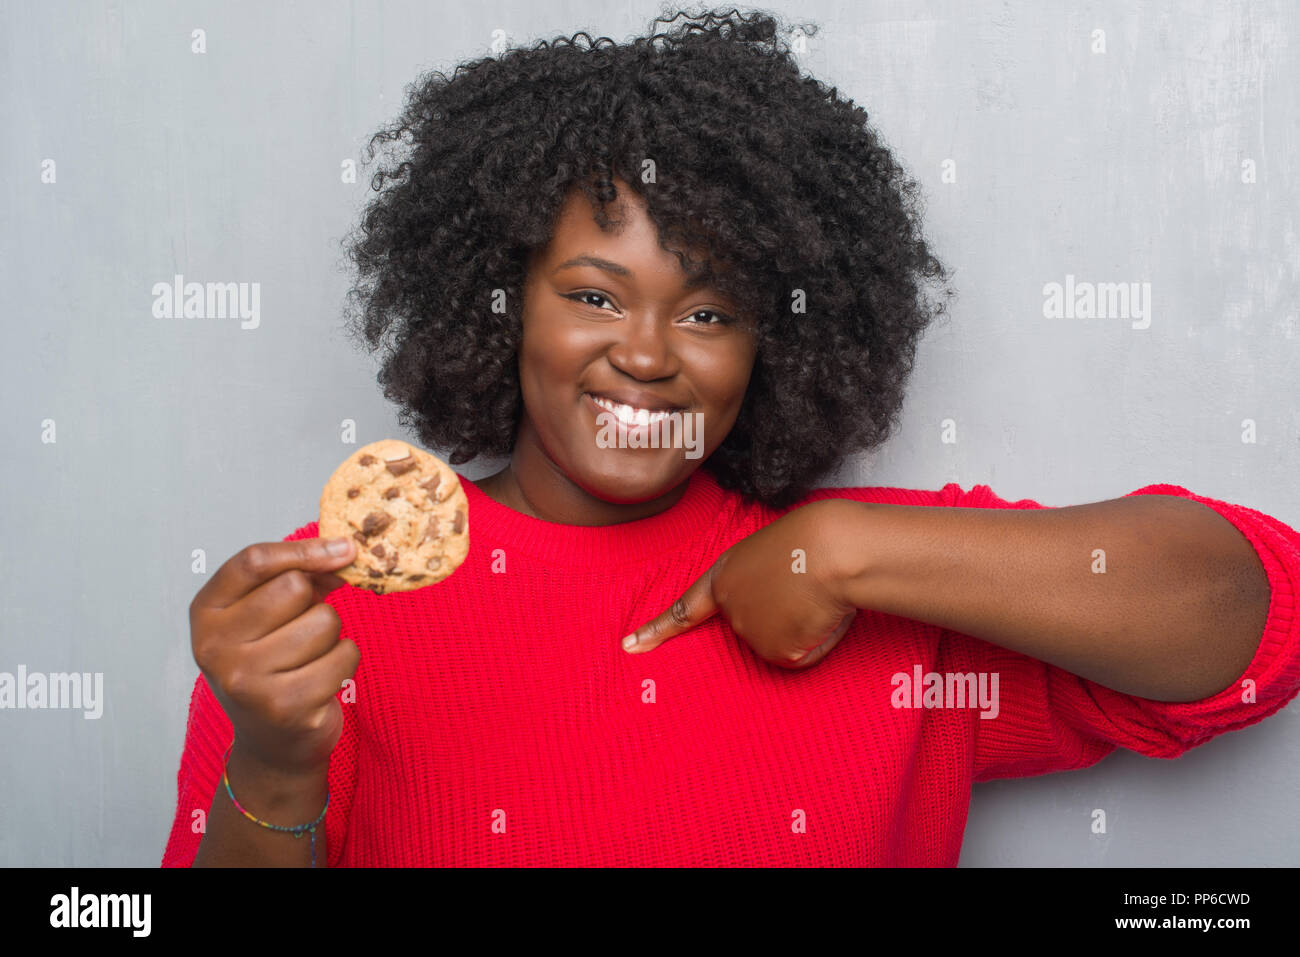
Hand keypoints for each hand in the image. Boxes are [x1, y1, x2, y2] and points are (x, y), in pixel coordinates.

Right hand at [189, 537, 361, 773]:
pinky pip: (344, 655)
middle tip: (302, 630)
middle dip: (314, 602)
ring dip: (331, 635)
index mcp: (206, 614)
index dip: (305, 549)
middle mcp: (216, 648)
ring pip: (325, 620)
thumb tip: (343, 552)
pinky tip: (321, 679)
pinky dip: (344, 661)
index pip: (254, 561)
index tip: (344, 548)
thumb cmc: (272, 664)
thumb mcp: (265, 615)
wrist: (272, 744)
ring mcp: (247, 682)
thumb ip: (296, 576)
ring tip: (308, 659)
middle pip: (294, 587)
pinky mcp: (286, 708)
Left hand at [621, 500, 858, 668]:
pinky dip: (818, 640)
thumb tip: (777, 620)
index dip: (658, 629)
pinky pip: (802, 654)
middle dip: (787, 614)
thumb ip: (762, 582)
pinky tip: (820, 615)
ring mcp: (748, 631)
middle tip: (807, 586)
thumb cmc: (816, 539)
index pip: (687, 608)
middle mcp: (729, 606)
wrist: (831, 549)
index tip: (630, 646)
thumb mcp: (774, 551)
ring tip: (817, 594)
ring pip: (784, 640)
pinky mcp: (773, 652)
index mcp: (726, 574)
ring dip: (805, 624)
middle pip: (759, 626)